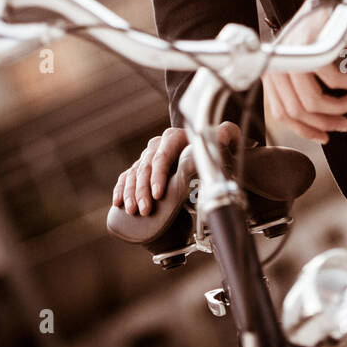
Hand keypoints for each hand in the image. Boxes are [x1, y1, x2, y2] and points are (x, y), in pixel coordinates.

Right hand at [112, 121, 240, 215]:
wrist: (205, 153)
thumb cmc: (214, 148)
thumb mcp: (223, 140)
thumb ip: (226, 135)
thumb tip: (222, 135)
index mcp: (174, 138)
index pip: (161, 157)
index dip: (158, 176)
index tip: (159, 194)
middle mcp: (158, 146)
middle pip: (145, 168)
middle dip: (143, 190)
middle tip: (145, 209)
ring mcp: (148, 157)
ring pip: (133, 173)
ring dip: (131, 193)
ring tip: (133, 211)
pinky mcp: (141, 169)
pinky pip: (126, 177)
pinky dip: (121, 189)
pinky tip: (119, 202)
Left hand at [263, 3, 346, 143]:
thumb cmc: (320, 30)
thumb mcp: (305, 63)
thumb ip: (304, 89)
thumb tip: (319, 124)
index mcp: (272, 73)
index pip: (282, 113)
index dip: (305, 130)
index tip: (325, 136)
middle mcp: (277, 65)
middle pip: (299, 110)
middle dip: (327, 122)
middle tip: (346, 121)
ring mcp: (293, 55)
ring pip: (312, 100)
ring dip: (340, 106)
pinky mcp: (310, 46)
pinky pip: (331, 79)